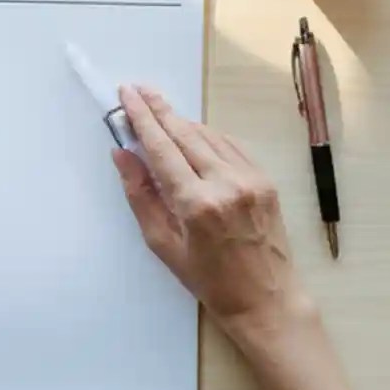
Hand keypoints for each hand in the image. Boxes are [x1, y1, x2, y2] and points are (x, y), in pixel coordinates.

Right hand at [112, 85, 312, 343]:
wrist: (266, 300)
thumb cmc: (209, 282)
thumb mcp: (164, 245)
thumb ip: (141, 196)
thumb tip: (123, 154)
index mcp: (197, 204)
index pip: (162, 148)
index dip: (142, 118)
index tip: (127, 94)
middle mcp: (226, 184)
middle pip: (186, 134)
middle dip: (160, 109)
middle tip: (139, 89)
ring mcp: (250, 179)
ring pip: (209, 137)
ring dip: (183, 122)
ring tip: (161, 111)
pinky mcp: (265, 180)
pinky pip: (231, 147)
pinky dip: (209, 137)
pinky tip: (194, 134)